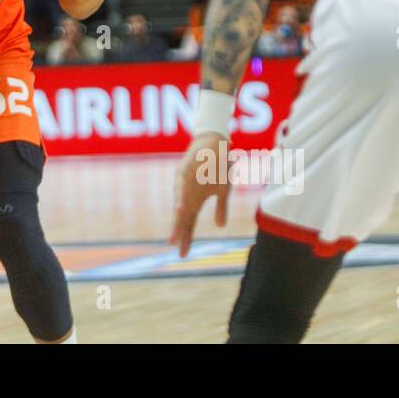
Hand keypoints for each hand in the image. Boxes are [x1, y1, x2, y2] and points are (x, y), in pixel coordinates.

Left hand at [170, 131, 230, 256]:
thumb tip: (220, 227)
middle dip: (180, 234)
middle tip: (177, 250)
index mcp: (196, 200)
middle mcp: (187, 194)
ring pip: (179, 203)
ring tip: (174, 236)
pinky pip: (180, 185)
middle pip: (182, 217)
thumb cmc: (219, 167)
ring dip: (177, 219)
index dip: (186, 238)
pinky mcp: (183, 170)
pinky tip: (179, 209)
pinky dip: (179, 197)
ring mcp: (184, 183)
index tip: (183, 254)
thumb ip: (221, 208)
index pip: (189, 223)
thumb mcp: (224, 191)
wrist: (217, 143)